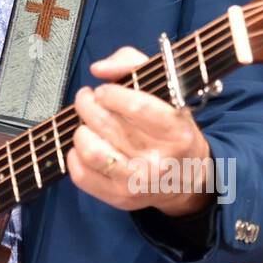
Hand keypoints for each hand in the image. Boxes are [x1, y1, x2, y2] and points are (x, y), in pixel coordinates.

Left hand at [68, 46, 214, 216]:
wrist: (188, 180)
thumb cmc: (172, 127)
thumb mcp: (167, 89)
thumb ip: (133, 65)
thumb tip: (98, 70)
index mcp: (177, 132)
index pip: (137, 107)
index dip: (111, 93)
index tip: (103, 90)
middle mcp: (159, 161)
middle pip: (107, 125)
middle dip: (87, 104)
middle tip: (86, 98)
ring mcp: (138, 183)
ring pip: (91, 152)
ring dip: (80, 130)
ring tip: (85, 122)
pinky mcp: (120, 198)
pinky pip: (81, 175)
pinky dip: (74, 155)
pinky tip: (84, 145)